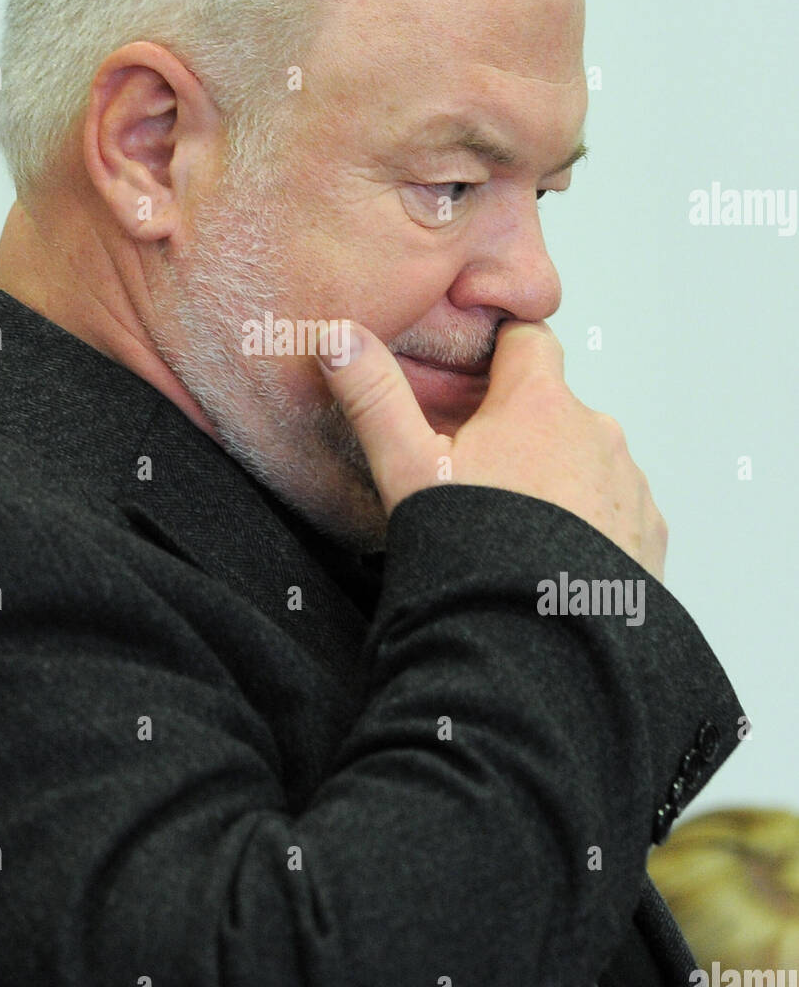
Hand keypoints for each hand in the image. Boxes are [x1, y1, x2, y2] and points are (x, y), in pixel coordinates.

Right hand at [315, 319, 667, 583]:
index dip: (496, 353)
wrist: (541, 648)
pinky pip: (614, 510)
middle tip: (472, 476)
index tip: (471, 379)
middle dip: (517, 430)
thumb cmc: (475, 552)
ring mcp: (629, 485)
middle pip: (551, 408)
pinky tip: (548, 558)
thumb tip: (337, 337)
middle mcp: (597, 433)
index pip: (527, 339)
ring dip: (554, 479)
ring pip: (584, 460)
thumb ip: (373, 396)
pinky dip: (586, 524)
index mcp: (540, 404)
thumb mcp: (407, 469)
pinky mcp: (650, 536)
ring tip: (510, 527)